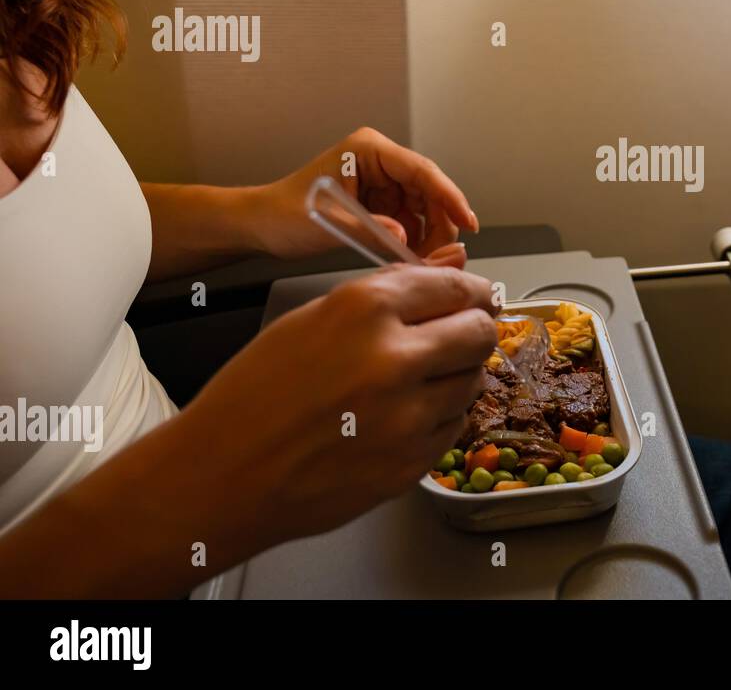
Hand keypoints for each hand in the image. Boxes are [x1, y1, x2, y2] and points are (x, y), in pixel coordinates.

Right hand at [182, 265, 497, 544]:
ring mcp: (408, 417)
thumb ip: (384, 296)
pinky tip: (404, 415)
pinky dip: (440, 417)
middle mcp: (394, 359)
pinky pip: (453, 427)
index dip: (474, 291)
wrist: (224, 474)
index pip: (456, 288)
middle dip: (476, 329)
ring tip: (417, 379)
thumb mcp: (312, 318)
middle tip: (463, 333)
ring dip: (457, 374)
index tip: (480, 296)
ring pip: (472, 382)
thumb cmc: (257, 394)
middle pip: (479, 333)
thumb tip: (443, 282)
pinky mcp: (411, 463)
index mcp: (365, 310)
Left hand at [252, 126, 479, 261]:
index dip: (449, 197)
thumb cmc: (284, 212)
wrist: (262, 225)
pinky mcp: (382, 204)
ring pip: (425, 209)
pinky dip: (416, 241)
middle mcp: (381, 163)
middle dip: (440, 224)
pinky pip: (411, 222)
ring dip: (430, 236)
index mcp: (369, 150)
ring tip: (426, 262)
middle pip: (430, 191)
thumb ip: (370, 229)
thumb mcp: (328, 221)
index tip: (467, 222)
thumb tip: (406, 239)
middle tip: (444, 256)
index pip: (422, 171)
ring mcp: (383, 183)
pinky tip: (414, 259)